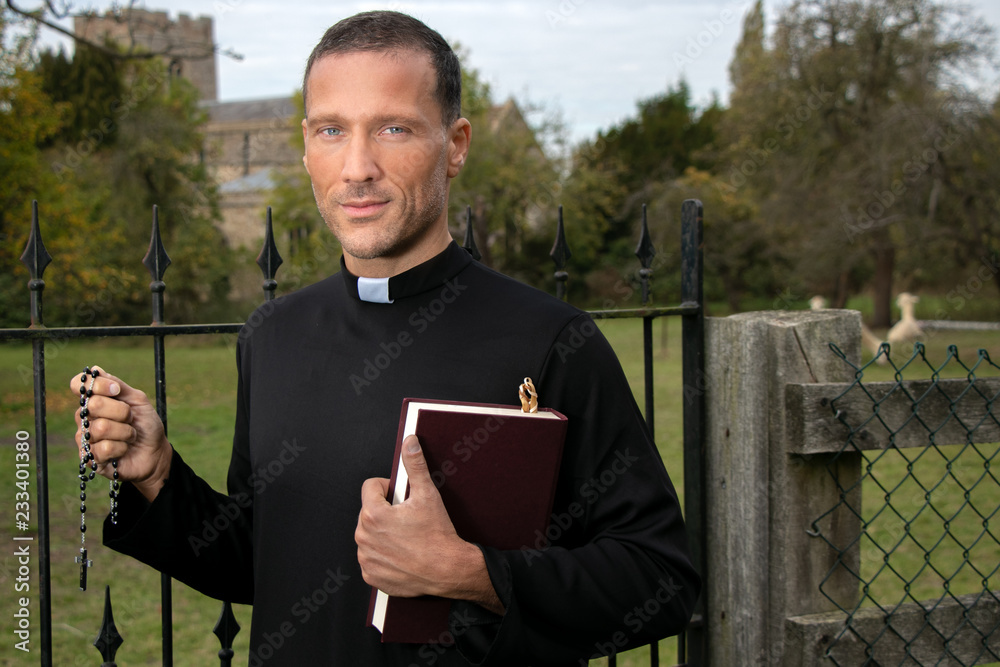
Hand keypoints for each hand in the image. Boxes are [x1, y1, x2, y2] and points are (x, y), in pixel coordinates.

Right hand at [70, 366, 172, 501]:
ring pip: (101, 427)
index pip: (80, 385)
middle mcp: (85, 417)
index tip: (117, 390)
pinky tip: (123, 450)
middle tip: (130, 418)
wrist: (155, 452)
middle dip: (122, 411)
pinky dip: (122, 448)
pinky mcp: (90, 458)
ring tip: (130, 436)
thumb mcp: (138, 400)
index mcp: (95, 400)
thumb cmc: (145, 425)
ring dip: (125, 432)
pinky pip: (105, 448)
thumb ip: (119, 385)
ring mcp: (85, 438)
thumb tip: (96, 370)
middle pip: (94, 404)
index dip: (98, 385)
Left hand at [355, 435, 502, 612]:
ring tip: (405, 537)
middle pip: (369, 511)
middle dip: (385, 511)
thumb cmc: (437, 536)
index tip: (401, 497)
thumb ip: (415, 465)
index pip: (370, 487)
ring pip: (369, 534)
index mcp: (373, 514)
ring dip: (383, 532)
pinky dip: (383, 555)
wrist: (447, 571)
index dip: (388, 488)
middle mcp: (364, 536)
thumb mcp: (428, 494)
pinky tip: (401, 554)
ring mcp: (366, 558)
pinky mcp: (371, 574)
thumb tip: (409, 443)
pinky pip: (372, 558)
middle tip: (407, 518)